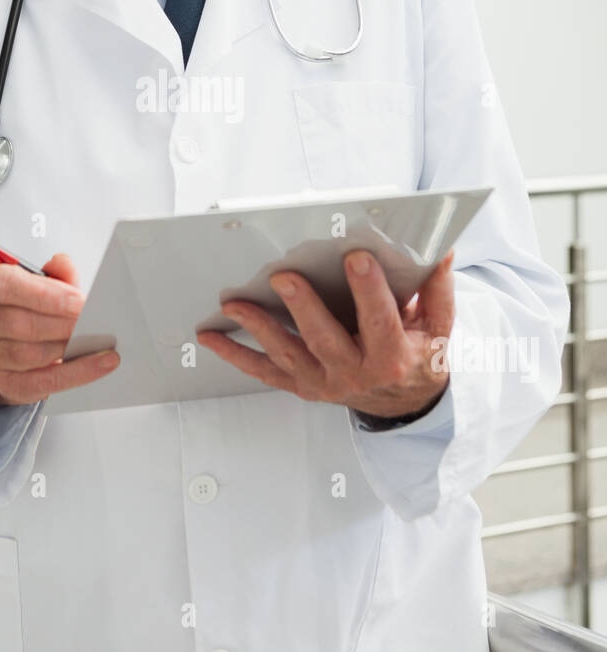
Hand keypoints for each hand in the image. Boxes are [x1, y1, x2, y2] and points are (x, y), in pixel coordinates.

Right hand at [0, 252, 118, 407]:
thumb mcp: (47, 283)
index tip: (80, 301)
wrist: (19, 343)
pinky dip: (76, 374)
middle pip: (20, 324)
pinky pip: (42, 381)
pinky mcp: (8, 381)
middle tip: (94, 324)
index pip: (8, 286)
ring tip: (98, 343)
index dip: (47, 295)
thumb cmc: (34, 308)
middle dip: (63, 324)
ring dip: (67, 349)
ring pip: (28, 354)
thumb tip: (63, 265)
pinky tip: (100, 364)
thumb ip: (59, 273)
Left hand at [195, 250, 454, 417]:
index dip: (369, 290)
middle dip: (302, 307)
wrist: (406, 403)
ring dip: (258, 327)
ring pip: (288, 354)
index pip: (381, 320)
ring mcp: (325, 382)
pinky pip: (266, 371)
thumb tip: (441, 249)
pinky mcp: (303, 386)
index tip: (356, 257)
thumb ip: (437, 288)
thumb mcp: (440, 326)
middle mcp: (356, 372)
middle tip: (283, 276)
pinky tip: (212, 337)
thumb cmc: (420, 356)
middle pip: (325, 338)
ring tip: (234, 302)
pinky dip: (236, 355)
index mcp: (393, 355)